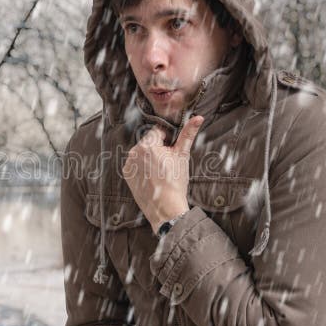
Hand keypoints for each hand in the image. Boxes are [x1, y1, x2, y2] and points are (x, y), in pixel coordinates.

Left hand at [122, 116, 203, 231]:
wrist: (165, 208)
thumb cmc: (175, 182)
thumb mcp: (182, 156)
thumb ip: (188, 134)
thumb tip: (198, 117)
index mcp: (147, 144)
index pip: (158, 131)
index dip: (168, 140)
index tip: (172, 152)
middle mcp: (134, 152)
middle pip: (150, 142)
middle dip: (159, 149)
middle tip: (168, 164)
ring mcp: (129, 163)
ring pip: (142, 152)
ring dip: (151, 157)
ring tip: (160, 172)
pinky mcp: (127, 174)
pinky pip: (136, 164)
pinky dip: (143, 167)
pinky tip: (152, 177)